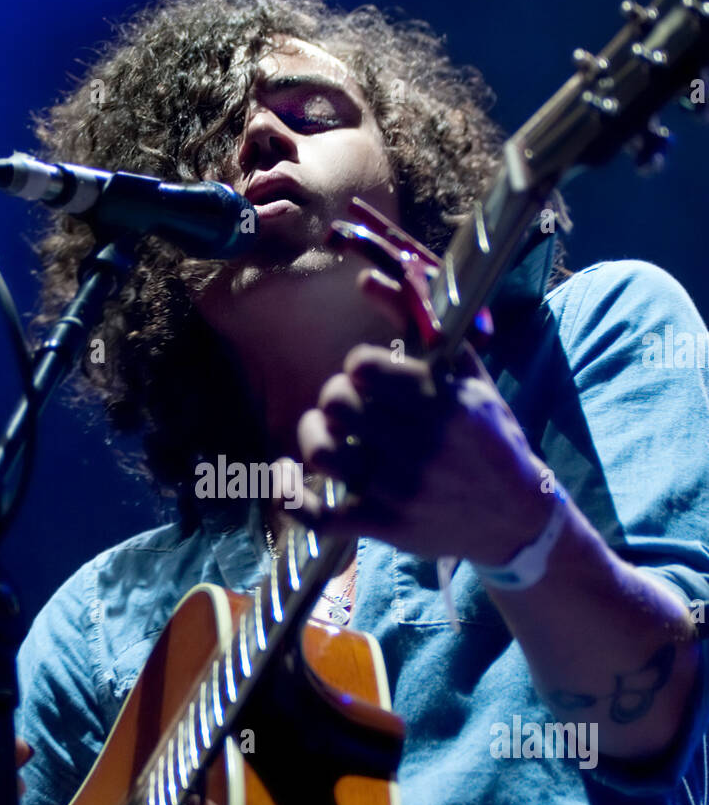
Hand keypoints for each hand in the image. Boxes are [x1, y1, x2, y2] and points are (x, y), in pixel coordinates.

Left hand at [280, 200, 551, 561]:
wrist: (518, 519)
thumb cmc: (490, 438)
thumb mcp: (472, 377)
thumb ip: (424, 325)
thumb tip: (368, 278)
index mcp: (441, 402)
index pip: (362, 366)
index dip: (357, 368)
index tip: (368, 379)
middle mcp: (420, 445)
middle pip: (336, 404)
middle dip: (335, 400)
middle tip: (348, 410)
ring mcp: (400, 489)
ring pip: (321, 452)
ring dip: (315, 439)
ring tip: (328, 440)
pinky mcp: (385, 526)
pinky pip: (318, 515)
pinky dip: (291, 496)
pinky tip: (287, 478)